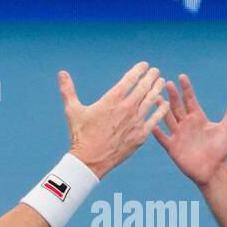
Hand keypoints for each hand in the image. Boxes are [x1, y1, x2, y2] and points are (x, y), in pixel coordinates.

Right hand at [60, 63, 168, 177]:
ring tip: (161, 82)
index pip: (130, 79)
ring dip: (157, 89)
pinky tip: (164, 104)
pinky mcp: (141, 135)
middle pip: (144, 87)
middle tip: (155, 71)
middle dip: (151, 77)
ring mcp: (135, 122)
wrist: (90, 161)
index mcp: (112, 99)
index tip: (144, 65)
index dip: (139, 70)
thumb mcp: (73, 110)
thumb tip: (61, 73)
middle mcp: (127, 108)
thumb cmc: (80, 135)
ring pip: (152, 101)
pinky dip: (161, 110)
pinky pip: (155, 119)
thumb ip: (68, 90)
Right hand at [152, 73, 226, 187]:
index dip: (186, 89)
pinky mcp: (173, 147)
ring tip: (155, 98)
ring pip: (168, 119)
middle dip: (172, 95)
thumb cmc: (220, 150)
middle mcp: (186, 124)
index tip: (181, 76)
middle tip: (166, 82)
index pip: (190, 100)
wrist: (213, 171)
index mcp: (198, 118)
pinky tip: (153, 124)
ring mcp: (178, 135)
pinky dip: (157, 132)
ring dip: (162, 109)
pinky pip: (163, 138)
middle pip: (177, 107)